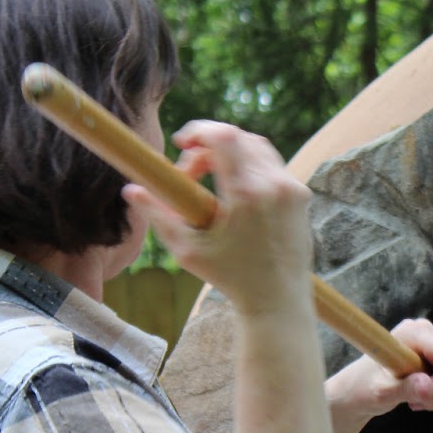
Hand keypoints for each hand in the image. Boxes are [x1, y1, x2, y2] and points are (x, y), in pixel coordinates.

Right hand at [122, 121, 312, 315]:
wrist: (277, 300)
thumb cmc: (230, 278)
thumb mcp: (188, 250)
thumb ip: (159, 216)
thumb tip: (131, 190)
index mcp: (247, 193)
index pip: (223, 136)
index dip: (198, 131)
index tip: (181, 144)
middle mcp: (274, 185)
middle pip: (238, 137)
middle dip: (210, 145)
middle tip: (191, 171)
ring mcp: (292, 189)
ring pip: (257, 146)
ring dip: (231, 153)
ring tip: (211, 181)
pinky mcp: (301, 196)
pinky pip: (273, 165)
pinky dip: (250, 166)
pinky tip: (234, 194)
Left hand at [327, 318, 432, 421]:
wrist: (357, 389)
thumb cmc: (362, 389)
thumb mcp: (381, 393)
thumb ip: (405, 389)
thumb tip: (428, 387)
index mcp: (412, 333)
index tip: (423, 395)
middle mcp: (424, 332)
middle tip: (416, 402)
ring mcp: (431, 343)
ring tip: (415, 401)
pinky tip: (419, 396)